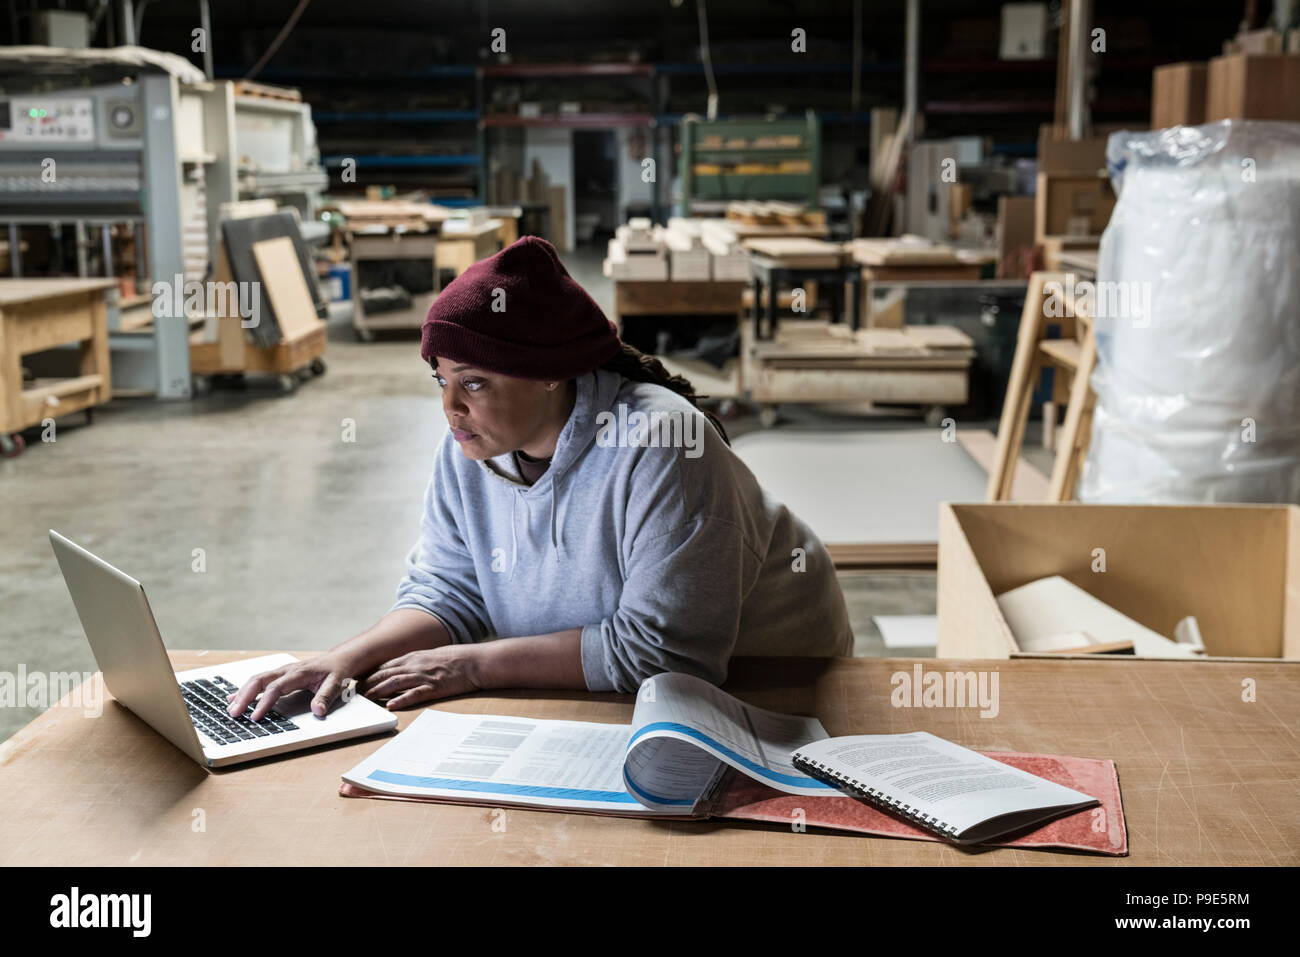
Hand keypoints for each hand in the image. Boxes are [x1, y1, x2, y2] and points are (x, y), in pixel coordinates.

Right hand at [226, 651, 357, 720]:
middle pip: (260, 680)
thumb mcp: (337, 684)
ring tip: (230, 707)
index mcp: (299, 673)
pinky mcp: (280, 675)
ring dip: (242, 692)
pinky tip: (235, 698)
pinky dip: (246, 689)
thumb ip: (326, 697)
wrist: (338, 660)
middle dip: (245, 696)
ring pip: (257, 679)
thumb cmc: (336, 672)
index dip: (265, 702)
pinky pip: (260, 681)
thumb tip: (317, 710)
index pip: (276, 687)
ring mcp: (282, 672)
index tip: (255, 716)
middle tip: (234, 712)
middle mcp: (287, 670)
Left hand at [358, 645, 482, 708]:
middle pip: (384, 674)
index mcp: (411, 658)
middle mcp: (414, 665)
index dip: (367, 675)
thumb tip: (395, 671)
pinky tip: (392, 706)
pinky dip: (402, 699)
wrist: (473, 661)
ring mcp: (423, 676)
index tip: (355, 683)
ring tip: (366, 700)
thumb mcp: (427, 657)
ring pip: (395, 683)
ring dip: (379, 691)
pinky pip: (416, 694)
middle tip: (353, 694)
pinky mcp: (434, 687)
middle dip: (367, 684)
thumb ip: (411, 663)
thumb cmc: (452, 659)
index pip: (383, 666)